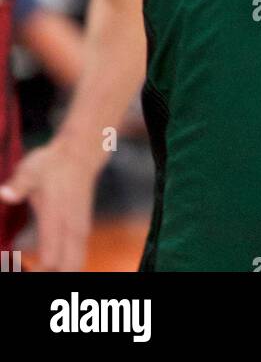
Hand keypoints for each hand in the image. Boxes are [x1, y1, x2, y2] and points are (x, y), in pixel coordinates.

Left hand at [0, 139, 96, 270]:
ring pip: (74, 266)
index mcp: (56, 217)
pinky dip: (65, 267)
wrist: (80, 155)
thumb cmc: (51, 164)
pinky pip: (77, 259)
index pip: (50, 259)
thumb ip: (19, 185)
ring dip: (59, 272)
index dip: (35, 271)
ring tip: (35, 269)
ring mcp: (80, 231)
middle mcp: (71, 228)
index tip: (18, 268)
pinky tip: (49, 266)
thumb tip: (4, 194)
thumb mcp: (32, 169)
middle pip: (66, 269)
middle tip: (29, 271)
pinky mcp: (82, 232)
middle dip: (48, 276)